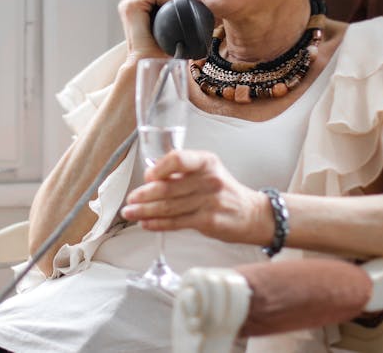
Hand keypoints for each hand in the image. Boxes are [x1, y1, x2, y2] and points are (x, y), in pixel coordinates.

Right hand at [118, 0, 180, 61]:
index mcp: (134, 3)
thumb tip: (192, 0)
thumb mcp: (165, 24)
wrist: (148, 61)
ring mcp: (129, 2)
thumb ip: (169, 9)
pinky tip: (168, 10)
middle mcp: (129, 0)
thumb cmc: (158, 48)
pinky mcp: (132, 5)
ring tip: (172, 8)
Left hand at [120, 149, 271, 244]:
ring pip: (169, 207)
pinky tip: (146, 223)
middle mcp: (209, 180)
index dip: (160, 168)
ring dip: (145, 211)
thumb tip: (149, 177)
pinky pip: (177, 222)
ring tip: (130, 213)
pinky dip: (158, 223)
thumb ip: (182, 172)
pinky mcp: (208, 221)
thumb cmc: (223, 191)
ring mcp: (210, 202)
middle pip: (169, 187)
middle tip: (130, 199)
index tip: (147, 176)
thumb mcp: (208, 171)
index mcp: (206, 161)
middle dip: (144, 195)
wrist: (252, 214)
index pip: (180, 159)